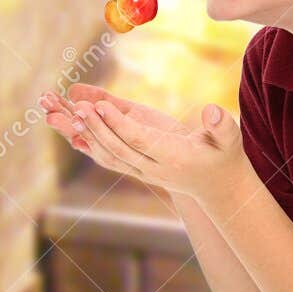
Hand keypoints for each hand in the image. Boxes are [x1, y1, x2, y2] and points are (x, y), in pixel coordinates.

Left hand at [39, 83, 248, 202]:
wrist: (217, 186)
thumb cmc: (224, 157)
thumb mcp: (229, 140)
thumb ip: (222, 126)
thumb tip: (212, 112)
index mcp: (172, 157)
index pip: (138, 140)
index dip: (118, 124)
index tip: (99, 105)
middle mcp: (152, 167)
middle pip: (117, 148)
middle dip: (94, 127)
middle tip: (74, 106)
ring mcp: (141, 171)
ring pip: (106, 154)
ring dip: (83, 135)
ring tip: (63, 114)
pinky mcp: (135, 168)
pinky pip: (106, 157)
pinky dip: (86, 143)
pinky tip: (68, 128)